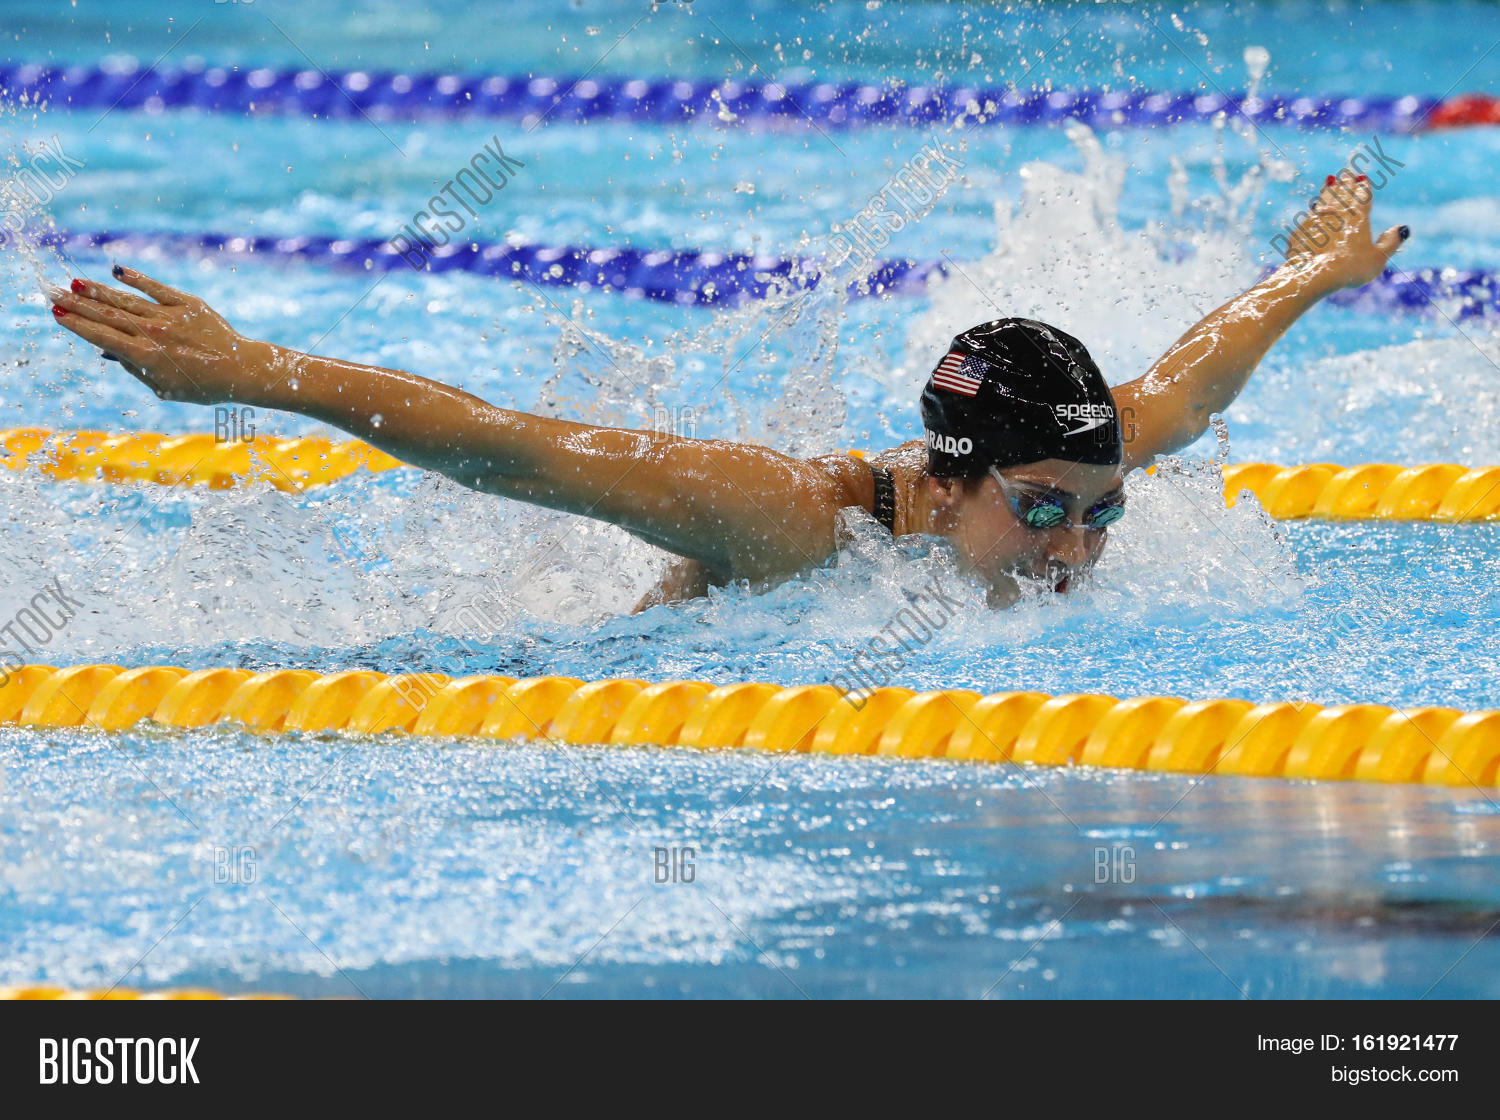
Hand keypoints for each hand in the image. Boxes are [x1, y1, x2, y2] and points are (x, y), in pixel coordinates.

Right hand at [48, 266, 266, 403]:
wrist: (241, 371)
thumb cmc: (201, 387)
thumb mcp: (162, 387)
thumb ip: (133, 368)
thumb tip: (106, 349)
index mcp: (144, 357)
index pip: (101, 336)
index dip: (77, 324)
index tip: (57, 314)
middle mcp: (153, 334)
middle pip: (107, 315)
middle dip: (77, 303)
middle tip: (52, 292)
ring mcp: (170, 317)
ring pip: (126, 300)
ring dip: (98, 291)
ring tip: (75, 283)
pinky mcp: (188, 304)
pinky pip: (156, 288)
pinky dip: (136, 279)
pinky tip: (117, 271)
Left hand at [1281, 171, 1408, 292]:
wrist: (1311, 276)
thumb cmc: (1349, 269)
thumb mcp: (1377, 259)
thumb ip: (1390, 242)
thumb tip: (1402, 228)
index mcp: (1358, 216)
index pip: (1362, 196)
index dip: (1363, 187)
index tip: (1362, 178)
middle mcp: (1337, 213)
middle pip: (1342, 194)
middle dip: (1345, 183)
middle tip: (1346, 173)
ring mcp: (1315, 220)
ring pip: (1323, 200)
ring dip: (1328, 191)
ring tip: (1330, 182)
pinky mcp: (1300, 231)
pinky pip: (1308, 218)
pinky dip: (1313, 212)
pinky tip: (1312, 210)